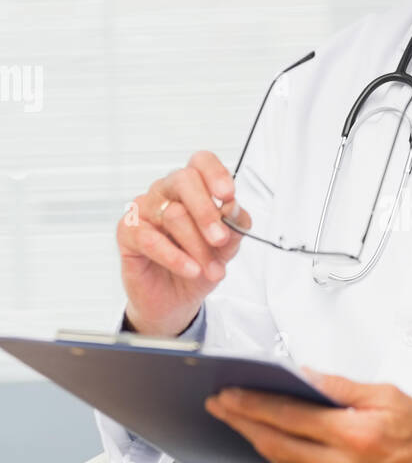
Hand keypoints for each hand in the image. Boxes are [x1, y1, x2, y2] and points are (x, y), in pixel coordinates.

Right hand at [118, 151, 251, 337]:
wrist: (174, 300)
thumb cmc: (198, 266)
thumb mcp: (226, 249)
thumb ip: (234, 226)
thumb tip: (233, 208)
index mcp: (192, 187)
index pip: (201, 162)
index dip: (215, 173)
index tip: (228, 195)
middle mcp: (166, 192)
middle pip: (185, 181)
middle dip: (207, 212)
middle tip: (220, 240)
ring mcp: (144, 208)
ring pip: (173, 214)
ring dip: (198, 246)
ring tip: (212, 270)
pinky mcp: (127, 231)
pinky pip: (150, 239)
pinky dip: (175, 257)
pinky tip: (191, 270)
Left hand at [204, 373, 411, 462]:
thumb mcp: (386, 394)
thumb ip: (339, 386)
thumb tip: (301, 374)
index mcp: (354, 435)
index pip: (288, 416)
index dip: (252, 404)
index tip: (228, 394)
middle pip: (275, 443)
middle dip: (242, 421)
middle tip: (219, 405)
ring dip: (257, 439)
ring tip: (238, 419)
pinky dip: (284, 458)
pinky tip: (271, 441)